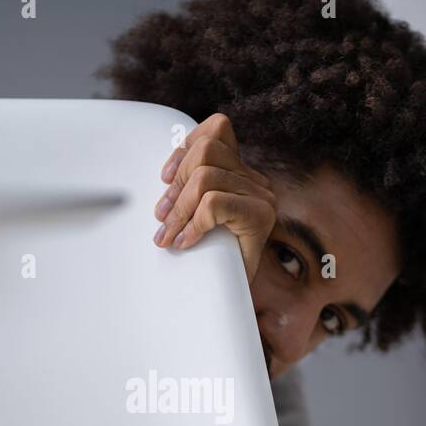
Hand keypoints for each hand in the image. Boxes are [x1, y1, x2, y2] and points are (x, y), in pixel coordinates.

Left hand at [153, 113, 276, 280]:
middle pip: (206, 151)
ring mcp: (262, 197)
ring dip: (179, 209)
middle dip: (177, 185)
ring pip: (206, 178)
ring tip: (170, 234)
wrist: (231, 295)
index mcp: (241, 172)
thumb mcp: (195, 213)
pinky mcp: (261, 217)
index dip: (185, 147)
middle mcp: (256, 180)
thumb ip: (190, 189)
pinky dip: (193, 224)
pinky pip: (214, 204)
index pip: (218, 129)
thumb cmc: (211, 256)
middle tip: (163, 218)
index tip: (165, 178)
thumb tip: (166, 177)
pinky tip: (187, 242)